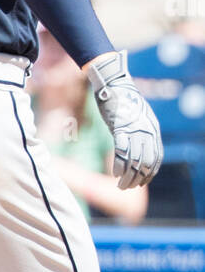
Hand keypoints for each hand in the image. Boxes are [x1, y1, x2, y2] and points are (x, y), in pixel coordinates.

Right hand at [86, 51, 162, 188]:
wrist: (115, 84)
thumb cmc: (124, 100)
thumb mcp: (138, 117)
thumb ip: (140, 132)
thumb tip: (136, 147)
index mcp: (153, 130)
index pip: (157, 158)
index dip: (150, 173)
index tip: (141, 183)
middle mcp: (147, 131)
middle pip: (146, 163)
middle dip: (138, 179)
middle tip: (127, 187)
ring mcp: (134, 130)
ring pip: (134, 161)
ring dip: (127, 177)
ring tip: (121, 185)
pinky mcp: (120, 127)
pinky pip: (122, 152)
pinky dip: (118, 166)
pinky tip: (114, 174)